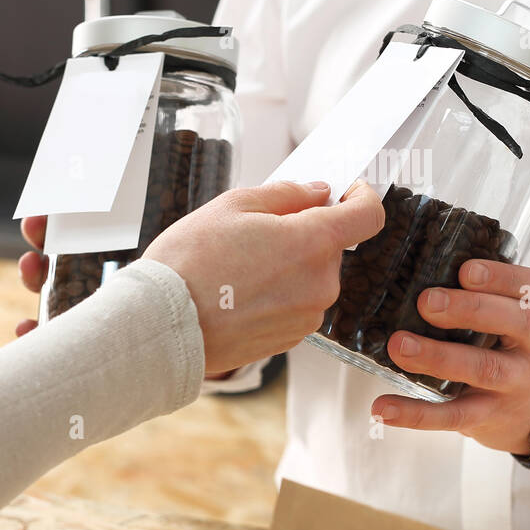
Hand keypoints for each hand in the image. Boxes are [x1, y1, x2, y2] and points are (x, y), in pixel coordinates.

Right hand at [16, 182, 385, 374]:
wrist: (161, 327)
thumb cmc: (189, 264)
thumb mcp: (234, 205)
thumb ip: (287, 194)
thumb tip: (318, 193)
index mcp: (313, 244)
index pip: (368, 216)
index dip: (361, 197)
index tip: (348, 190)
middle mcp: (320, 284)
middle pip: (330, 246)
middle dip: (304, 233)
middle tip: (257, 231)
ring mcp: (307, 316)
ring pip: (312, 276)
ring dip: (289, 265)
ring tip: (239, 266)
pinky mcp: (291, 339)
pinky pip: (296, 303)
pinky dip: (278, 293)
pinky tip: (240, 291)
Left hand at [370, 261, 529, 454]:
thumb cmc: (508, 344)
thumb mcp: (513, 314)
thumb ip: (483, 291)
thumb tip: (415, 260)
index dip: (502, 277)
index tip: (466, 270)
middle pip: (514, 323)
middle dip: (469, 310)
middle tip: (425, 302)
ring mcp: (514, 383)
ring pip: (482, 368)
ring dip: (437, 357)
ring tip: (398, 346)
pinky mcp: (489, 416)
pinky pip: (454, 416)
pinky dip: (417, 414)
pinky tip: (383, 408)